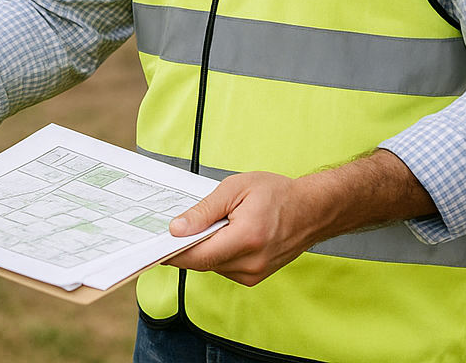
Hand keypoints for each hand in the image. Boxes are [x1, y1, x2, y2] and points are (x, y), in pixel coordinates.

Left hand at [161, 171, 320, 286]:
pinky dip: (216, 254)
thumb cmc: (276, 194)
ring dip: (203, 249)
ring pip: (212, 266)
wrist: (312, 210)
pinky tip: (221, 236)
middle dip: (185, 247)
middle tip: (170, 230)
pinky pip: (224, 268)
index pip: (199, 255)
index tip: (154, 246)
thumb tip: (177, 229)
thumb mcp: (235, 188)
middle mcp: (252, 262)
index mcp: (247, 238)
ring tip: (205, 226)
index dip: (174, 253)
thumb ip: (204, 211)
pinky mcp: (255, 277)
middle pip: (203, 262)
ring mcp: (255, 273)